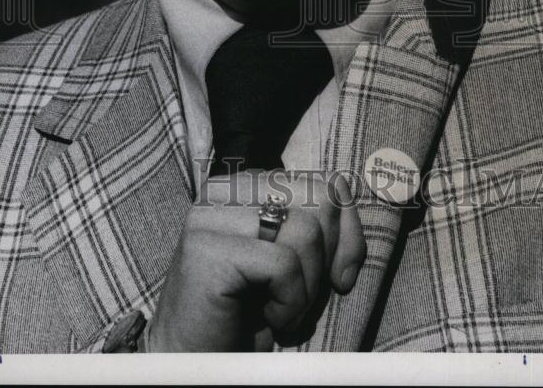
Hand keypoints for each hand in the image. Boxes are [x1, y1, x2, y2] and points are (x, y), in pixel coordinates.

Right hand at [147, 169, 365, 350]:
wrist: (193, 360)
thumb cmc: (248, 312)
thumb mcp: (294, 262)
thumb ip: (320, 229)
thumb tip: (349, 228)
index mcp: (246, 184)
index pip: (325, 184)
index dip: (346, 233)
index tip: (338, 277)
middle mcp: (225, 190)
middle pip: (319, 201)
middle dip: (327, 258)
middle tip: (299, 296)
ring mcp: (210, 216)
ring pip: (305, 230)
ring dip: (308, 286)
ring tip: (282, 310)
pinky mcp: (207, 250)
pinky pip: (283, 265)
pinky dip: (290, 302)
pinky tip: (268, 319)